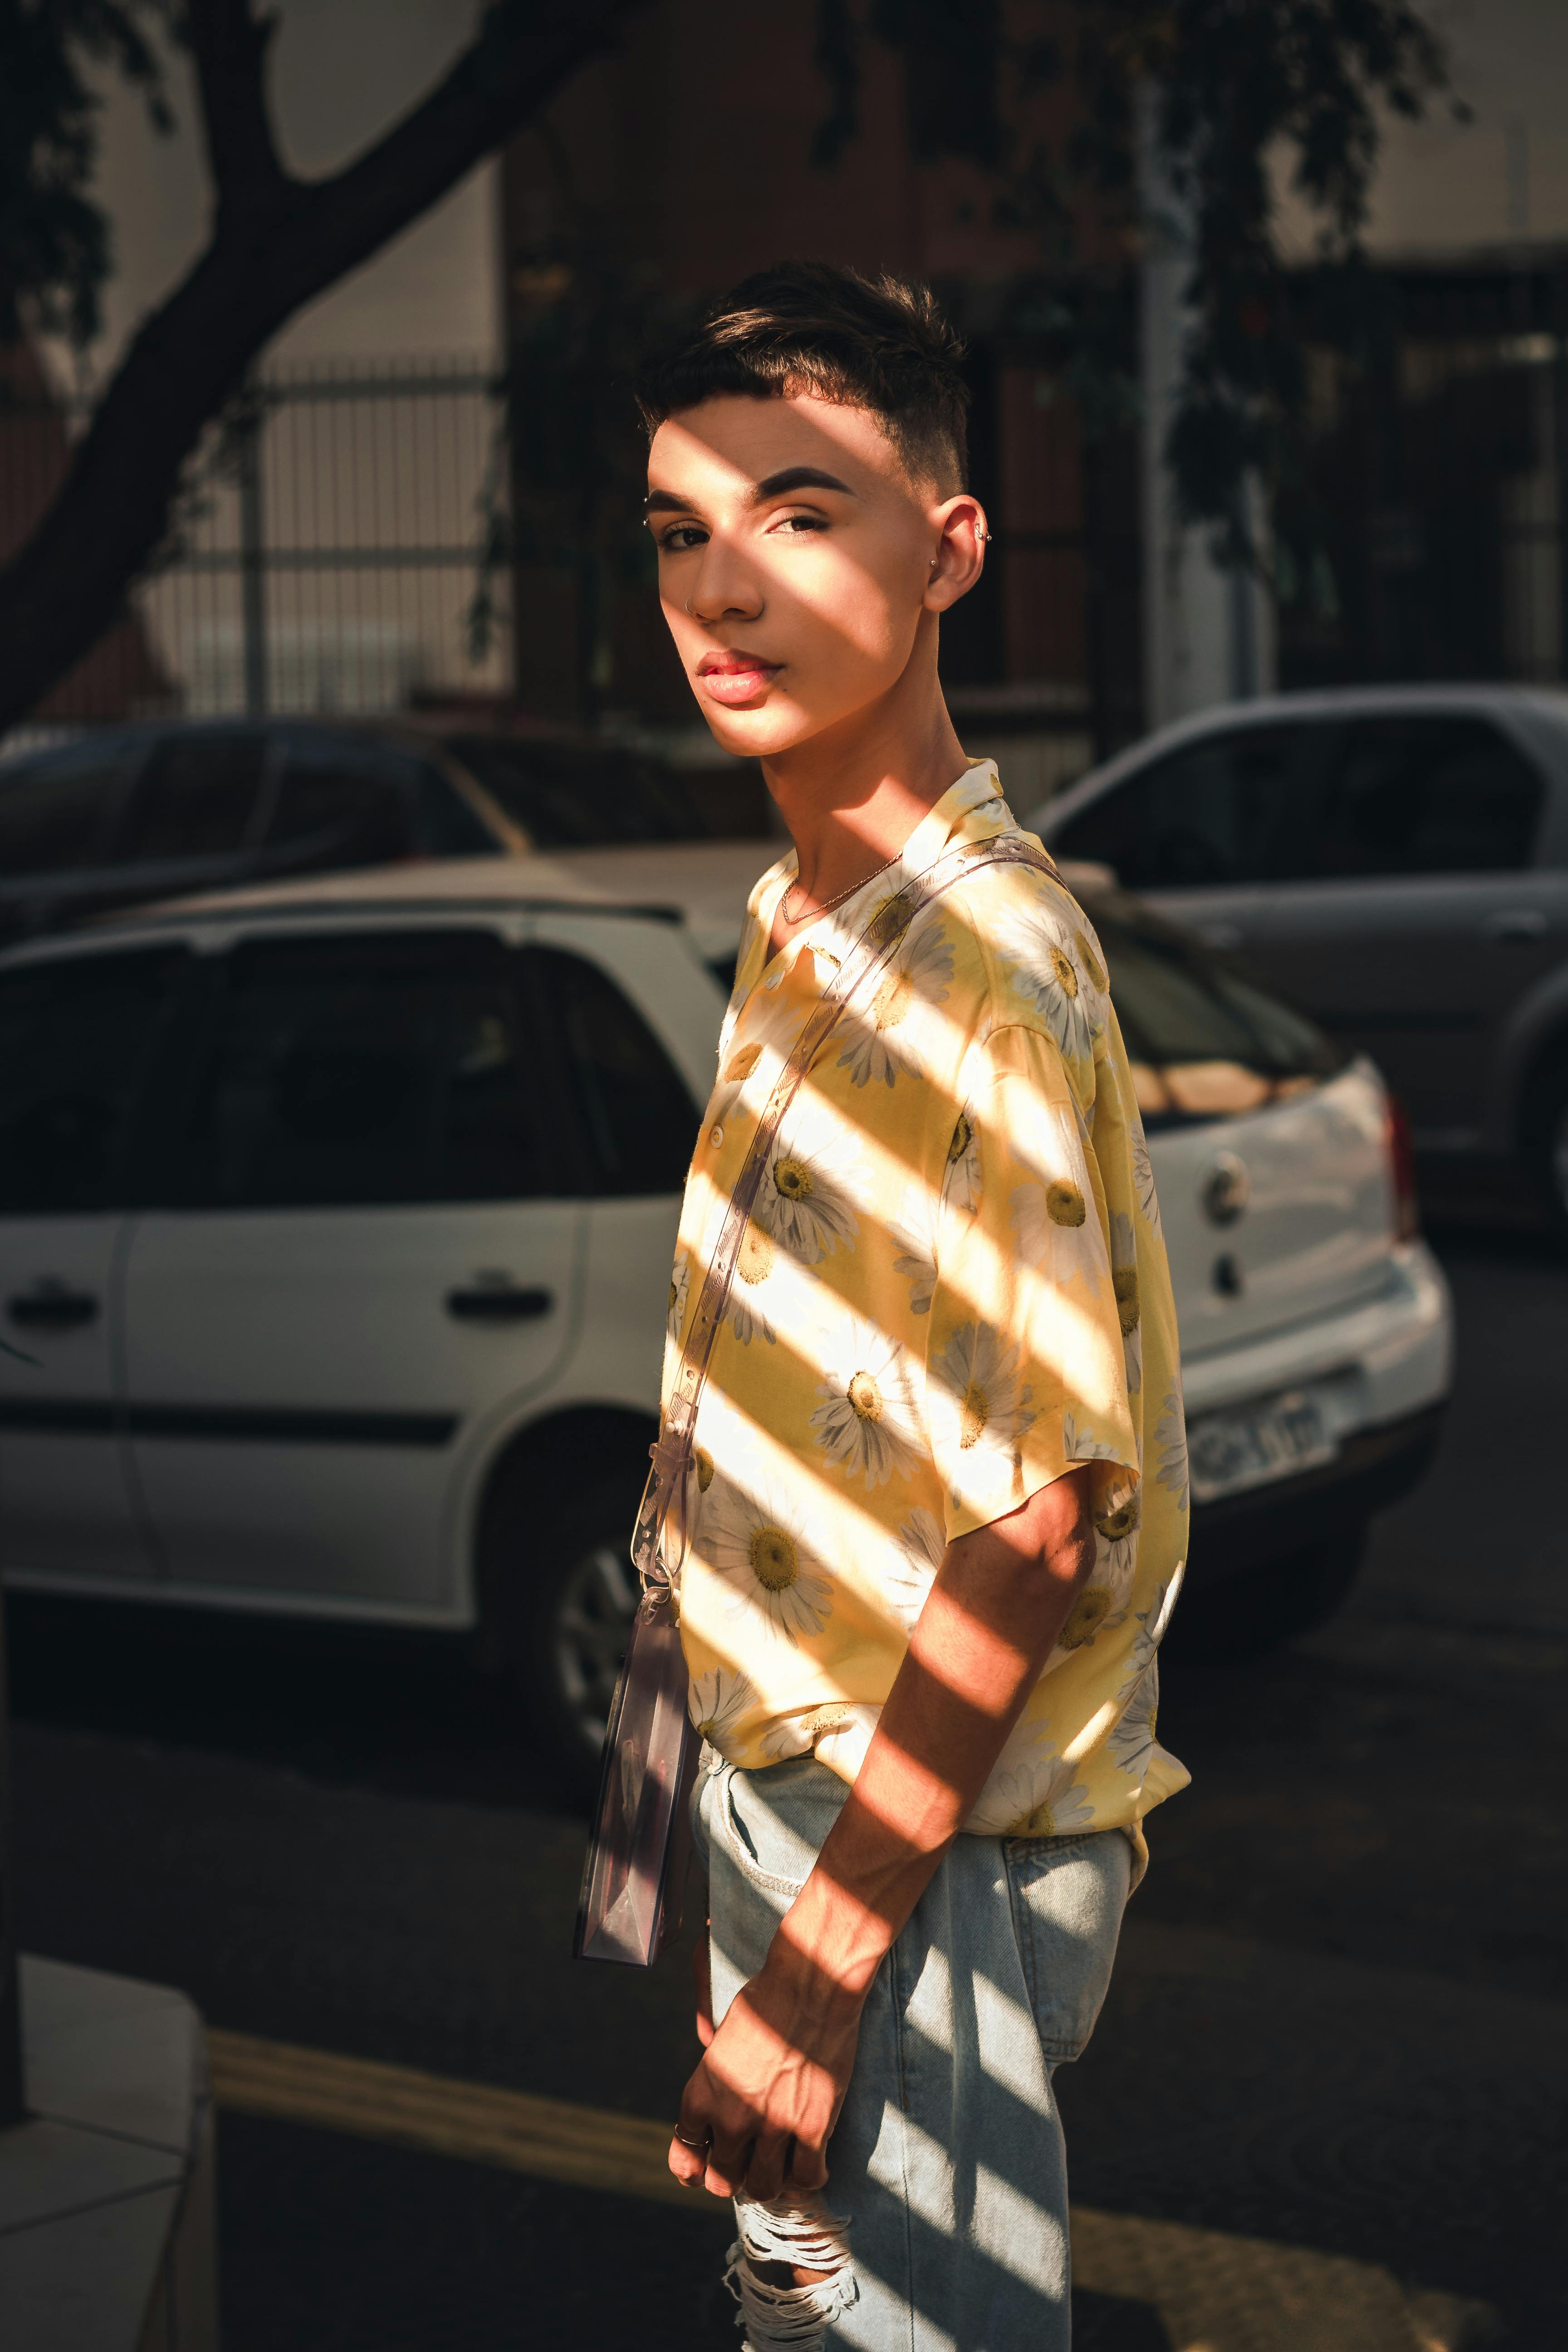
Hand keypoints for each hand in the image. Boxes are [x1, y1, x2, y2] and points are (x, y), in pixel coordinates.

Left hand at [668, 1941, 864, 2200]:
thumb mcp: (721, 2040)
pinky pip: (806, 2178)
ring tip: (779, 2167)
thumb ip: (713, 2078)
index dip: (695, 2170)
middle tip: (749, 2164)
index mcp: (702, 2094)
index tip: (705, 2170)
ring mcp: (773, 2126)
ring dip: (770, 2182)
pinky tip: (813, 2164)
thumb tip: (713, 2102)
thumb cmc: (765, 2001)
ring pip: (763, 2188)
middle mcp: (731, 2118)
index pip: (685, 2157)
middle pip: (723, 2183)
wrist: (810, 1983)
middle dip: (734, 2178)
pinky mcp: (812, 2127)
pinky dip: (809, 2177)